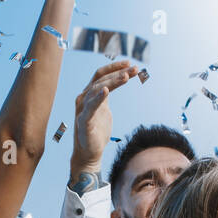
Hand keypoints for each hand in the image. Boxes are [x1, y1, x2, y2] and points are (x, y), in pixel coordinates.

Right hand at [71, 60, 138, 177]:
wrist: (89, 154)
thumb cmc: (97, 132)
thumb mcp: (104, 110)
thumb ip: (106, 97)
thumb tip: (117, 82)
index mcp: (89, 95)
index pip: (100, 75)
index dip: (114, 67)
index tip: (130, 63)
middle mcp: (83, 98)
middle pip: (101, 79)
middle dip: (118, 73)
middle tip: (134, 69)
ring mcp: (82, 109)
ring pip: (97, 89)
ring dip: (112, 81)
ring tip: (126, 77)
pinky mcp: (83, 121)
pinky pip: (90, 107)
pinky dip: (98, 98)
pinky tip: (106, 91)